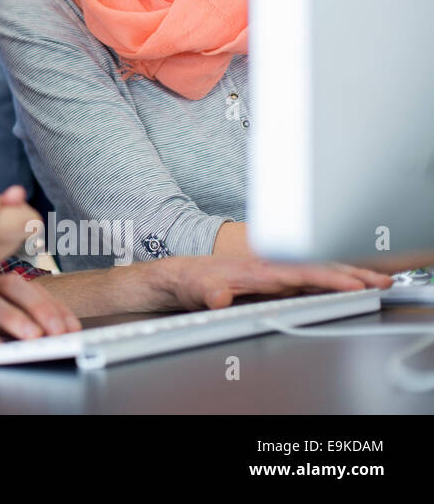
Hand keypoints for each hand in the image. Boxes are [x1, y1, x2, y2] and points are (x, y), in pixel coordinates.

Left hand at [164, 256, 394, 310]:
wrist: (180, 277)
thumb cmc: (191, 282)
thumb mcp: (196, 290)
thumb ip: (209, 293)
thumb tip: (217, 297)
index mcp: (259, 270)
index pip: (302, 273)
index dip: (330, 279)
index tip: (355, 284)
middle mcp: (270, 268)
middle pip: (318, 269)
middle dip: (352, 273)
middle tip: (383, 280)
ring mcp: (274, 272)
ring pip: (318, 271)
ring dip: (349, 274)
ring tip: (378, 280)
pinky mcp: (274, 280)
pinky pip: (310, 277)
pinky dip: (333, 278)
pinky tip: (350, 282)